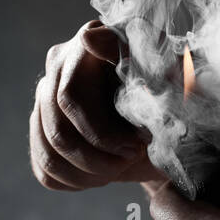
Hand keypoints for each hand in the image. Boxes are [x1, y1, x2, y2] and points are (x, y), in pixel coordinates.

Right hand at [30, 20, 159, 190]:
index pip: (72, 98)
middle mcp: (60, 64)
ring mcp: (46, 95)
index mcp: (90, 42)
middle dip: (99, 156)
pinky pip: (44, 168)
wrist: (172, 117)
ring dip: (90, 171)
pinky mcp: (42, 126)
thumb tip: (88, 38)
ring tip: (122, 165)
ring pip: (50, 152)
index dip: (103, 133)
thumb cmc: (177, 91)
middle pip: (58, 129)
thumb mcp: (175, 78)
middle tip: (134, 155)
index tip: (137, 145)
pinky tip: (104, 172)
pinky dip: (77, 181)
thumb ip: (140, 59)